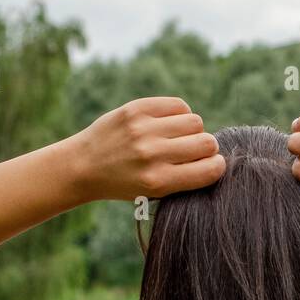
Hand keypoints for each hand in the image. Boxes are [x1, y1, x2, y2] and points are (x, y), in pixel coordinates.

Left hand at [72, 97, 225, 201]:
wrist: (83, 166)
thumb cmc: (125, 183)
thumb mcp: (154, 193)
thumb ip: (184, 177)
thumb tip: (216, 156)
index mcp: (159, 182)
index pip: (211, 169)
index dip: (217, 166)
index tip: (211, 165)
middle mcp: (153, 155)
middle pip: (207, 143)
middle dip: (207, 147)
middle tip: (194, 151)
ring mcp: (144, 130)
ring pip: (195, 121)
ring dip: (193, 130)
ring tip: (178, 136)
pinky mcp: (136, 109)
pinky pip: (179, 105)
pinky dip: (180, 114)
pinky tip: (169, 123)